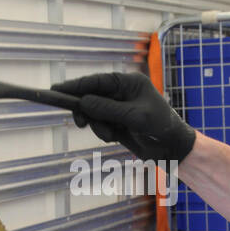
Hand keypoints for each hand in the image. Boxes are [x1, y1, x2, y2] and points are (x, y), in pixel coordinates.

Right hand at [51, 72, 196, 162]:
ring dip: (97, 125)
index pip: (97, 81)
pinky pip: (99, 125)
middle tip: (79, 122)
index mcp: (129, 82)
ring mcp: (118, 108)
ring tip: (111, 134)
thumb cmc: (160, 127)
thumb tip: (83, 102)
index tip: (57, 90)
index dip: (76, 85)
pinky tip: (115, 136)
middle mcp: (122, 92)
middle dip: (86, 110)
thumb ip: (108, 109)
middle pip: (91, 96)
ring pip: (93, 113)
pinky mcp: (116, 122)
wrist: (172, 148)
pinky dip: (103, 132)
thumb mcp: (134, 117)